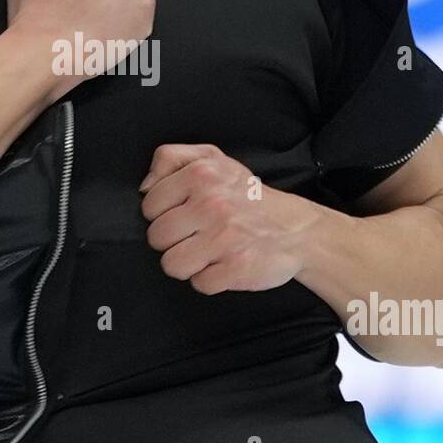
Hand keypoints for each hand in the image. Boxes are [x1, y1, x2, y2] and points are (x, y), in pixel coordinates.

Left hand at [138, 143, 315, 293]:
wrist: (296, 229)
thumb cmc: (248, 197)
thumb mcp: (213, 159)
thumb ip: (171, 159)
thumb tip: (145, 186)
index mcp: (202, 175)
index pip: (150, 206)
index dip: (164, 213)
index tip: (185, 214)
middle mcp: (212, 204)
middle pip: (157, 238)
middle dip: (174, 240)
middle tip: (198, 234)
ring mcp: (225, 238)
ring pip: (171, 264)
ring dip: (188, 263)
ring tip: (207, 251)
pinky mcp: (237, 267)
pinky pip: (199, 284)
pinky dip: (211, 279)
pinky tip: (224, 264)